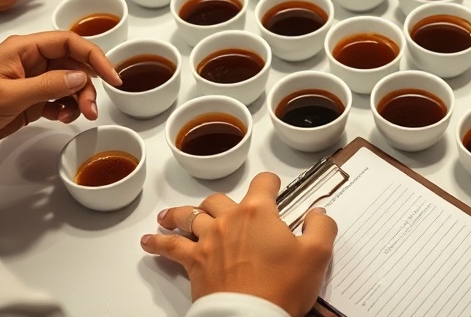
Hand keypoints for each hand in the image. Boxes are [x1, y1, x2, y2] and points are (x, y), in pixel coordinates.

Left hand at [0, 31, 122, 149]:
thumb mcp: (9, 94)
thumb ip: (48, 85)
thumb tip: (80, 77)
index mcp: (25, 48)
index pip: (70, 42)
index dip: (94, 57)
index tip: (112, 77)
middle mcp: (31, 60)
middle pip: (74, 64)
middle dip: (87, 85)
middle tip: (91, 109)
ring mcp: (31, 79)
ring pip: (69, 83)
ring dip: (79, 99)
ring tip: (77, 117)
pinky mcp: (30, 99)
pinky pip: (58, 99)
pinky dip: (66, 108)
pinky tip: (62, 118)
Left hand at [141, 173, 336, 315]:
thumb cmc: (281, 287)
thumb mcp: (317, 255)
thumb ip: (322, 227)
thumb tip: (319, 214)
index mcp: (259, 212)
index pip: (263, 183)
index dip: (270, 182)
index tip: (273, 186)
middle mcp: (229, 220)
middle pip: (220, 199)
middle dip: (223, 201)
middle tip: (226, 207)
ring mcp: (208, 241)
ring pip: (189, 216)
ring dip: (180, 213)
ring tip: (170, 214)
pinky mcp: (194, 263)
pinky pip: (170, 247)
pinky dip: (158, 242)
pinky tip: (149, 240)